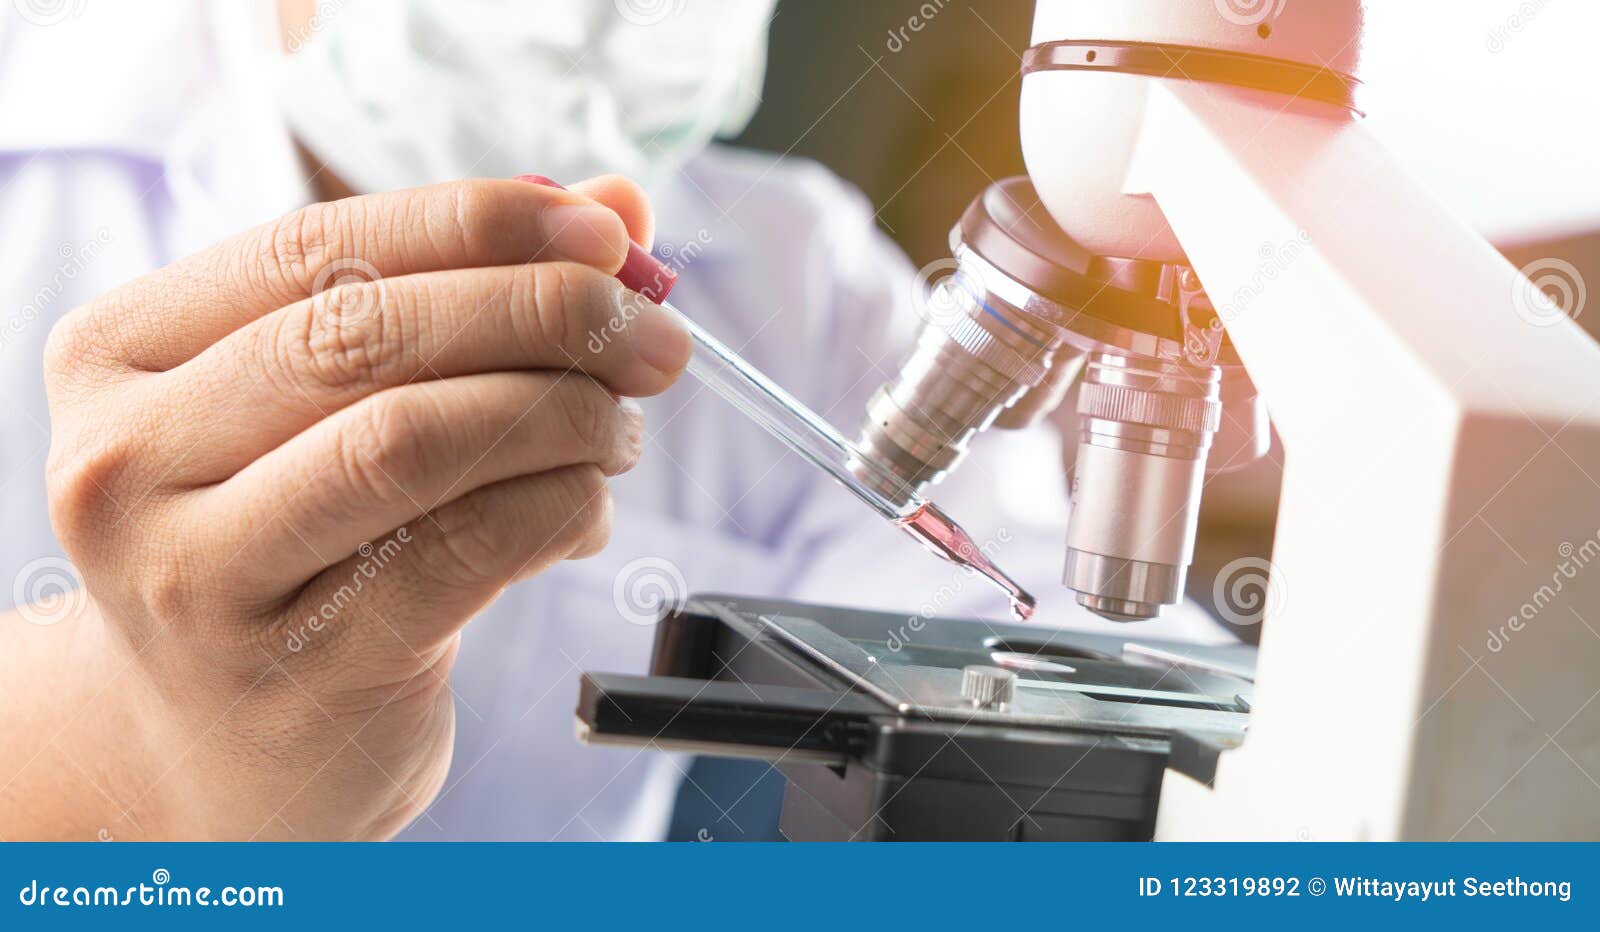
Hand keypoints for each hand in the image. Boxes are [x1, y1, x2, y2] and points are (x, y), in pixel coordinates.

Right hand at [14, 176, 688, 838]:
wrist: (214, 740)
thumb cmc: (286, 542)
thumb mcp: (326, 407)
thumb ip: (453, 291)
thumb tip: (615, 205)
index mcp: (121, 354)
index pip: (318, 247)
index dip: (481, 225)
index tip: (604, 233)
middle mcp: (129, 461)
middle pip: (368, 338)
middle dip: (548, 316)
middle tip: (651, 338)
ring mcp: (199, 576)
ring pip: (414, 442)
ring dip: (561, 415)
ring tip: (617, 429)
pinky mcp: (299, 672)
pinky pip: (464, 553)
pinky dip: (559, 508)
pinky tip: (585, 507)